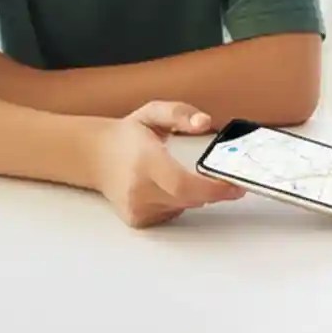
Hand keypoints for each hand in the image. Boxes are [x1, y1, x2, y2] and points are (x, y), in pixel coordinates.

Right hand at [94, 101, 244, 227]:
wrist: (96, 156)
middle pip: (189, 199)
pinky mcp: (138, 220)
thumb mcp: (153, 112)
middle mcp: (138, 189)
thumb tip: (204, 122)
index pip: (183, 184)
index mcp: (144, 161)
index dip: (213, 189)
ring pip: (184, 207)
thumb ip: (180, 113)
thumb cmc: (127, 136)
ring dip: (193, 194)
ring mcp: (137, 208)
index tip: (235, 186)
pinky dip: (178, 202)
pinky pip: (172, 213)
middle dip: (212, 191)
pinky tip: (166, 187)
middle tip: (225, 179)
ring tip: (179, 173)